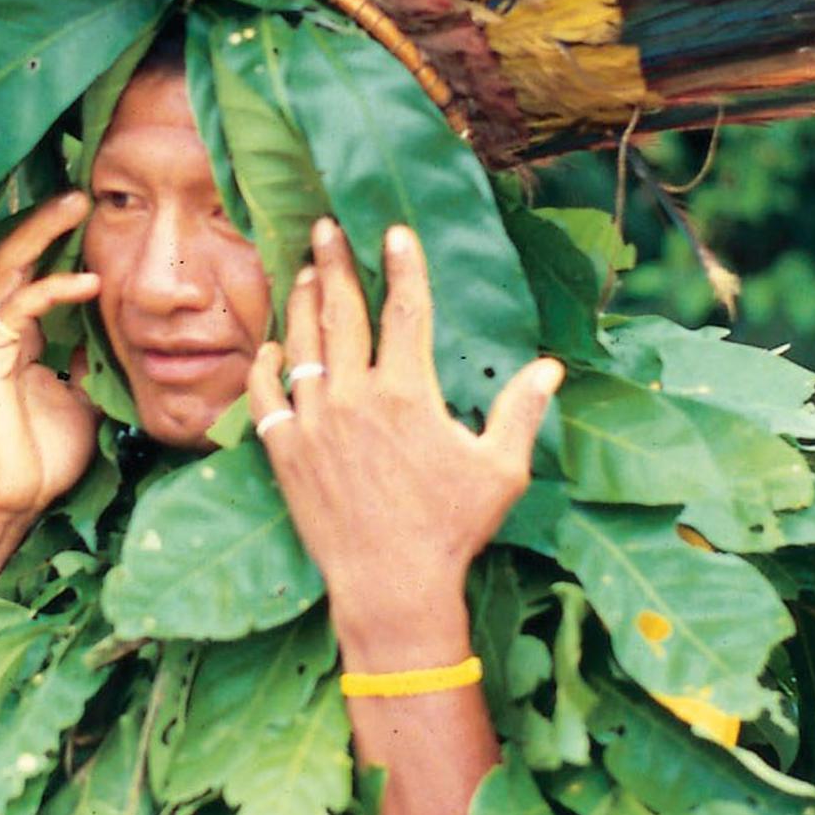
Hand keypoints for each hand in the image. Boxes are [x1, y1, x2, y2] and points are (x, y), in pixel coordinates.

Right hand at [0, 190, 102, 529]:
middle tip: (82, 191)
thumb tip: (115, 340)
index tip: (93, 216)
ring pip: (5, 267)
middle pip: (12, 255)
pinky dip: (52, 288)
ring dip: (41, 233)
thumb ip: (90, 366)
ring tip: (75, 205)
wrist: (5, 503)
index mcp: (13, 337)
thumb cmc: (38, 458)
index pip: (31, 272)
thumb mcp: (80, 400)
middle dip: (46, 221)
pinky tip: (89, 283)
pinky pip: (17, 307)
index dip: (57, 243)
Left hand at [247, 217, 562, 664]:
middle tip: (327, 227)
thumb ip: (520, 413)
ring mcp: (314, 423)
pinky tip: (271, 348)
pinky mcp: (286, 453)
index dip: (404, 267)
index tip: (395, 231)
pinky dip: (265, 368)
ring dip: (304, 304)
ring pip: (301, 345)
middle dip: (336, 262)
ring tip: (307, 273)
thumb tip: (549, 368)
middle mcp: (354, 398)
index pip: (406, 312)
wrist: (390, 586)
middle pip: (342, 313)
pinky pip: (266, 397)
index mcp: (408, 394)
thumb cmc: (451, 530)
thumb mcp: (500, 471)